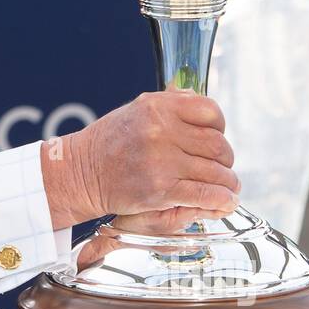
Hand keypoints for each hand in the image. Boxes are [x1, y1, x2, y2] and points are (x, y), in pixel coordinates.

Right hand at [41, 88, 239, 227]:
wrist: (81, 172)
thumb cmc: (110, 142)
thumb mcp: (138, 110)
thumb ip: (173, 106)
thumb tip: (208, 114)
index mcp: (158, 106)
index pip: (211, 112)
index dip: (220, 128)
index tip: (215, 138)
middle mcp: (161, 130)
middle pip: (218, 146)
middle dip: (225, 160)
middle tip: (220, 169)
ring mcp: (161, 161)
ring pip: (216, 172)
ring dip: (227, 184)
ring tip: (225, 189)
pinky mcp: (160, 190)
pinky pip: (204, 195)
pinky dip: (221, 201)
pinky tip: (225, 203)